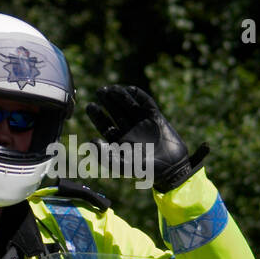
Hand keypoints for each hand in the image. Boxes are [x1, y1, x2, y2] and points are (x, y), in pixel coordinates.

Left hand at [85, 85, 207, 192]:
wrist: (170, 168)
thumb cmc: (144, 169)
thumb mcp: (120, 164)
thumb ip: (103, 155)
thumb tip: (90, 141)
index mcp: (120, 141)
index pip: (106, 125)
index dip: (97, 115)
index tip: (90, 106)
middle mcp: (130, 130)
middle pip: (116, 112)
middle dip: (107, 101)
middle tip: (99, 91)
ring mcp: (143, 123)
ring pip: (129, 105)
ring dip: (121, 96)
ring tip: (111, 88)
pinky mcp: (156, 118)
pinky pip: (146, 103)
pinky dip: (139, 96)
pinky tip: (130, 89)